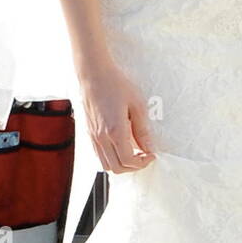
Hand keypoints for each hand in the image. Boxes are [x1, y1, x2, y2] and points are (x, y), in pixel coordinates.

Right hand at [78, 58, 156, 173]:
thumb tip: (149, 147)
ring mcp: (93, 136)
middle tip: (144, 156)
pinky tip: (120, 146)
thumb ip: (142, 130)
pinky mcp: (89, 133)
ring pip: (106, 165)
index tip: (151, 155)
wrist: (94, 74)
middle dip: (133, 167)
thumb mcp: (137, 105)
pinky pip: (99, 155)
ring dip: (121, 164)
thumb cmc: (115, 84)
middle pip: (117, 168)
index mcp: (115, 131)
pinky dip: (111, 157)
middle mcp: (101, 137)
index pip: (128, 160)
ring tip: (133, 152)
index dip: (142, 162)